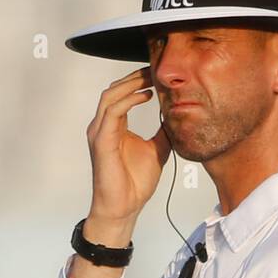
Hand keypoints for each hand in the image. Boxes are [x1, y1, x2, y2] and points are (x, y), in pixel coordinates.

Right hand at [84, 66, 171, 245]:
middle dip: (134, 77)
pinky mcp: (102, 141)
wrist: (124, 208)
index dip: (138, 81)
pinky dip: (129, 100)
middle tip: (156, 69)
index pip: (122, 95)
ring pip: (110, 95)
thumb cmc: (135, 184)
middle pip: (114, 89)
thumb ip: (163, 131)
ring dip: (131, 83)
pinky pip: (113, 111)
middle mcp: (103, 126)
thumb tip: (176, 116)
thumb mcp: (157, 150)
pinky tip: (146, 96)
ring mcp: (100, 132)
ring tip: (151, 78)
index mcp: (113, 127)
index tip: (157, 74)